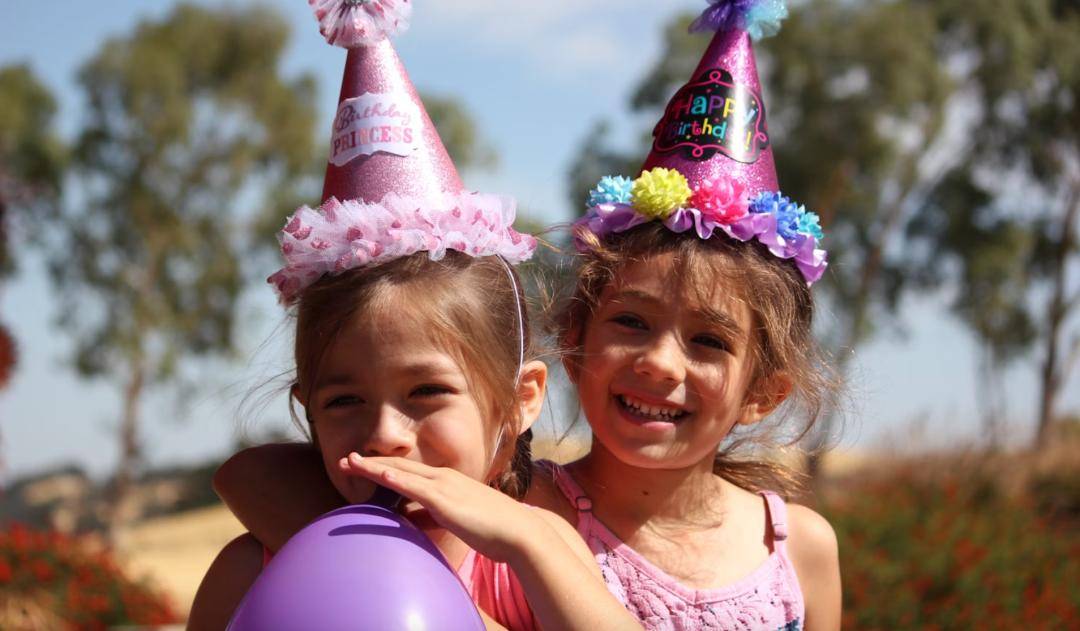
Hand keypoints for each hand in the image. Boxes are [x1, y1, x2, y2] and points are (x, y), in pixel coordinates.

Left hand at [338, 452, 543, 562]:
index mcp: (447, 481)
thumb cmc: (492, 529)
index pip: (409, 471)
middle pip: (400, 466)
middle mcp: (443, 477)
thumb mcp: (457, 520)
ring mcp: (444, 486)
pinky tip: (379, 474)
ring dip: (373, 467)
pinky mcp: (445, 500)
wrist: (518, 532)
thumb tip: (413, 520)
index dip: (384, 467)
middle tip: (345, 460)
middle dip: (370, 462)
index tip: (361, 464)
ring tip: (349, 463)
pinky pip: (415, 487)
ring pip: (401, 472)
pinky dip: (395, 479)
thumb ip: (434, 516)